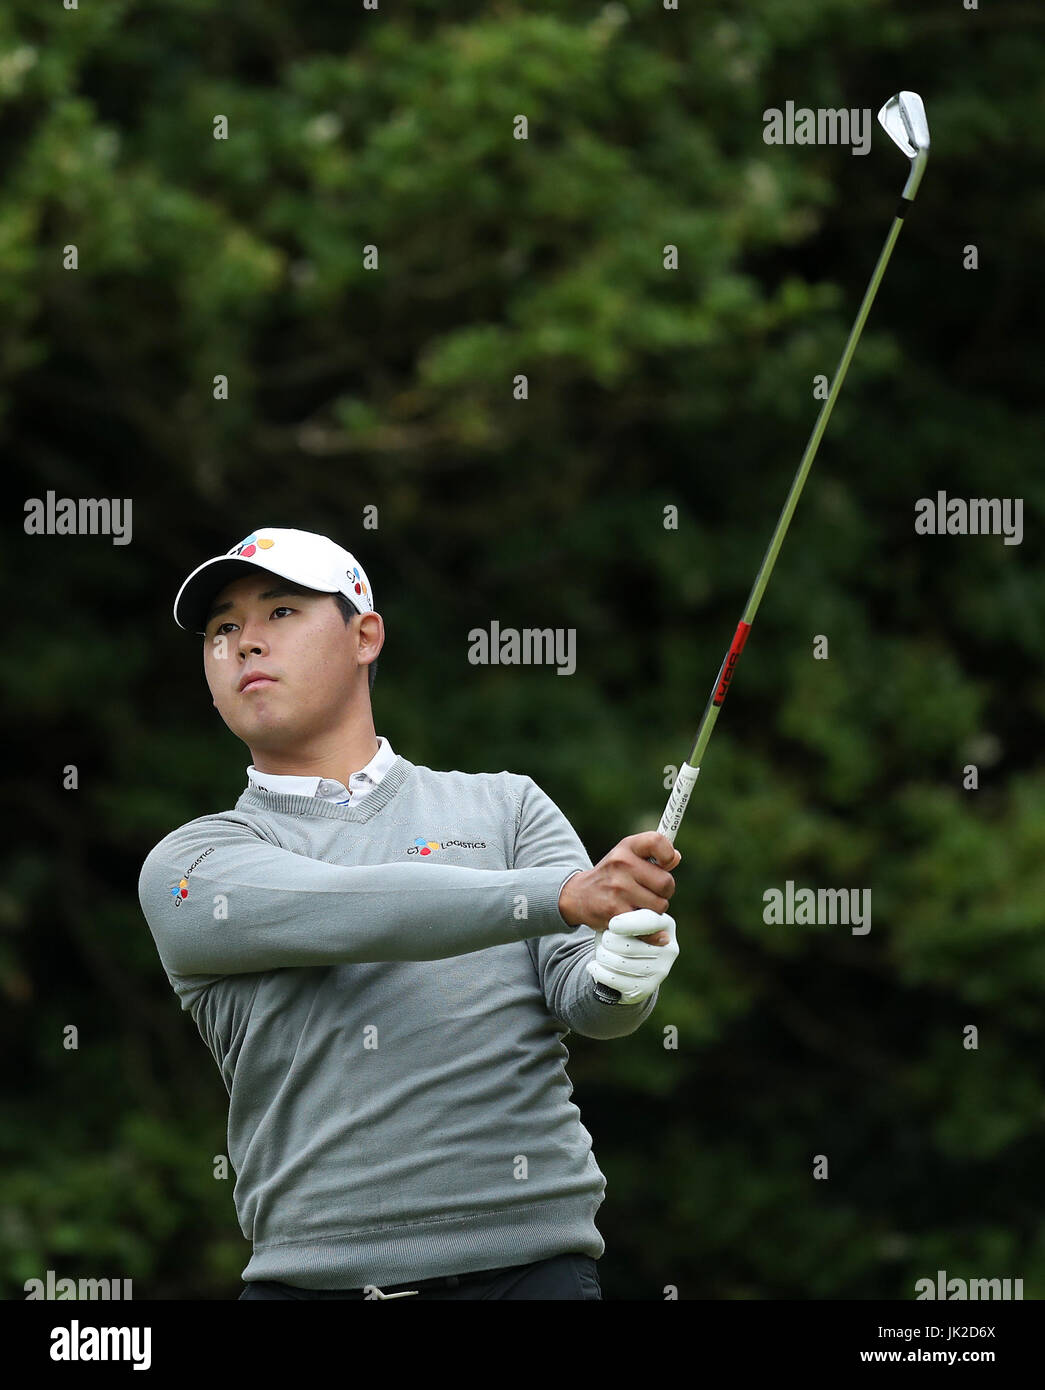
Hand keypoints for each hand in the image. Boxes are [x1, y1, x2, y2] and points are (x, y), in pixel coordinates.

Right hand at [558, 833, 679, 936]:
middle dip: (664, 892)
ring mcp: (618, 888)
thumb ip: (652, 855)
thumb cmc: (611, 875)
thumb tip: (676, 858)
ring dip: (655, 910)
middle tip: (651, 893)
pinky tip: (644, 925)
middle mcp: (622, 864)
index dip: (668, 855)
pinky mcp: (616, 911)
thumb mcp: (626, 856)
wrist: (578, 896)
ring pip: (660, 905)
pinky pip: (648, 925)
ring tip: (640, 906)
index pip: (657, 841)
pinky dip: (650, 930)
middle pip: (666, 882)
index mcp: (627, 847)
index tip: (665, 865)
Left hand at [585, 910, 678, 1003]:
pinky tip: (594, 967)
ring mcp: (660, 970)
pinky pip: (614, 980)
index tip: (612, 924)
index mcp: (666, 924)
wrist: (630, 964)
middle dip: (607, 941)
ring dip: (601, 956)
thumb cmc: (626, 933)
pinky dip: (598, 971)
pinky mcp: (647, 988)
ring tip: (600, 952)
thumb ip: (623, 915)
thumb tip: (615, 925)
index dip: (629, 923)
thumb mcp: (627, 919)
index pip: (650, 921)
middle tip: (603, 940)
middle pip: (628, 945)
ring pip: (618, 963)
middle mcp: (669, 948)